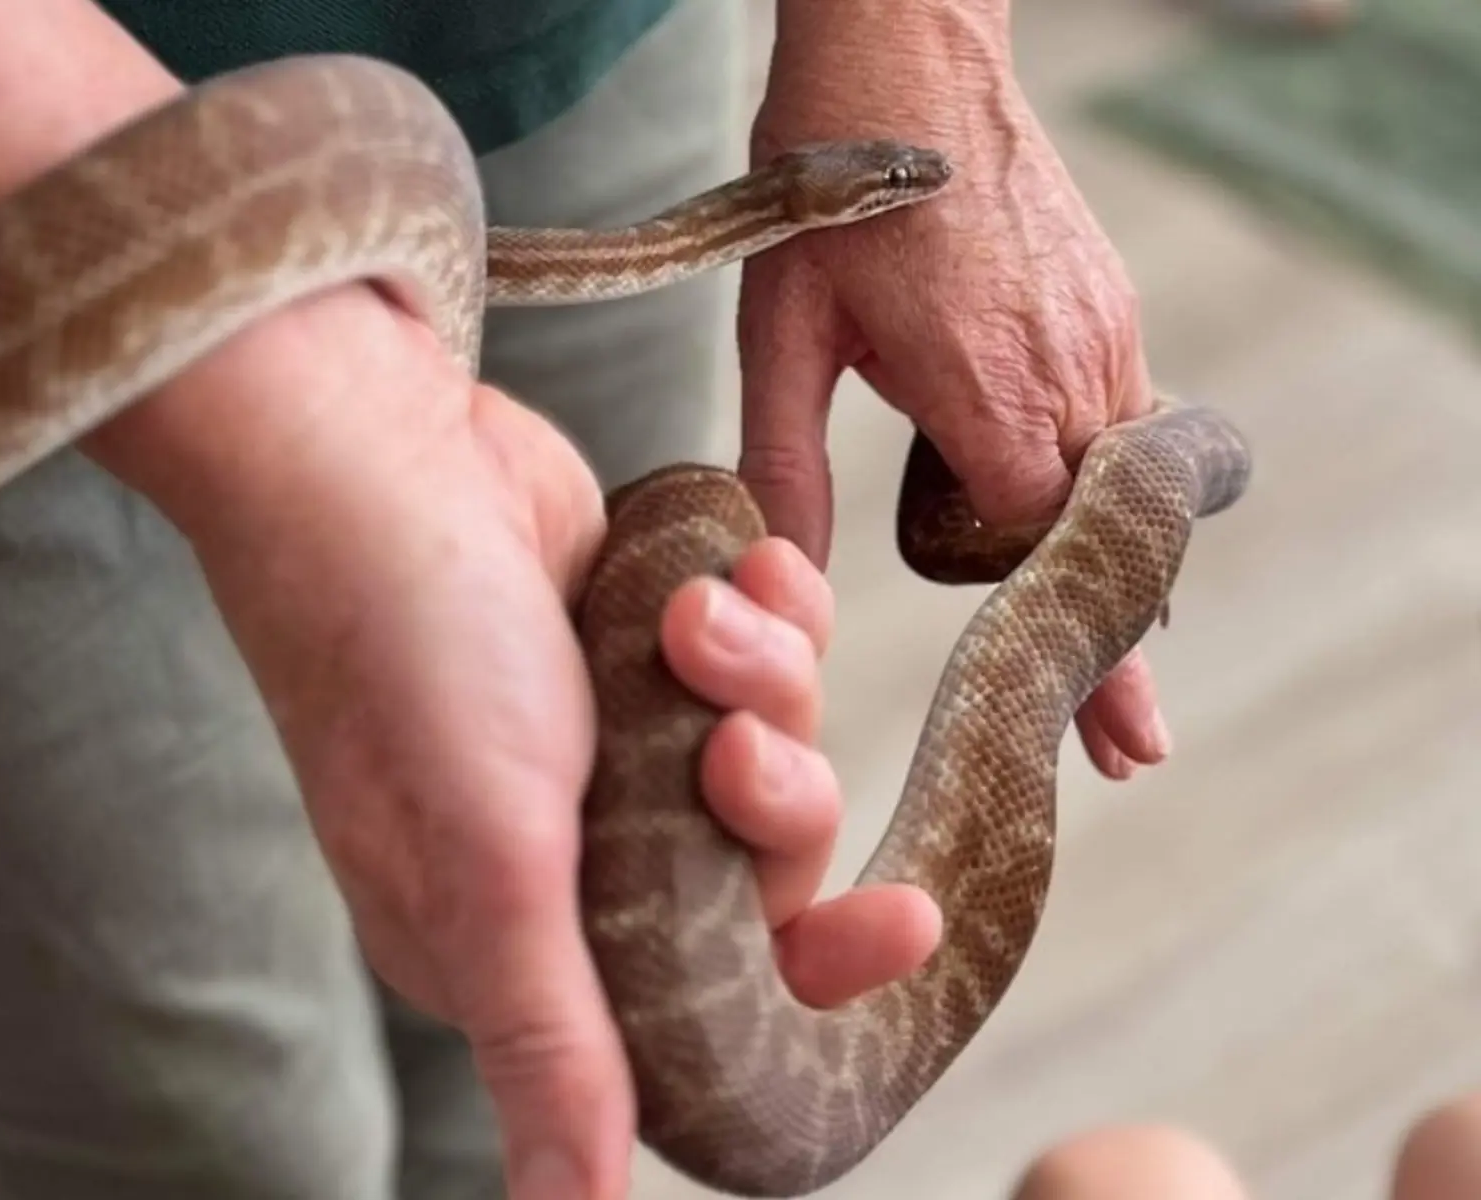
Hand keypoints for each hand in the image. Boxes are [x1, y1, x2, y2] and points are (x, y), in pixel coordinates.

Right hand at [95, 292, 936, 1199]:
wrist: (372, 452)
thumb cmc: (409, 661)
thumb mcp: (488, 866)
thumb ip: (551, 1048)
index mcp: (511, 931)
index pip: (695, 1005)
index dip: (804, 969)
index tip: (900, 924)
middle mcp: (563, 843)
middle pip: (754, 864)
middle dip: (771, 790)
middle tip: (735, 732)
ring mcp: (604, 731)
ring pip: (767, 744)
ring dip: (763, 680)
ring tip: (701, 614)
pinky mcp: (636, 636)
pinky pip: (757, 649)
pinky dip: (763, 610)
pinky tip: (735, 563)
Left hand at [737, 0, 1169, 779]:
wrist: (904, 58)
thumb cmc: (828, 192)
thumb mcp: (782, 332)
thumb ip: (784, 461)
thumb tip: (775, 576)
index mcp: (987, 389)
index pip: (1041, 548)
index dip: (1049, 637)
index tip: (1077, 721)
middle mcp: (1069, 370)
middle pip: (1105, 540)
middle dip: (1114, 643)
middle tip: (1130, 745)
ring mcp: (1104, 333)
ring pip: (1125, 484)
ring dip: (1121, 570)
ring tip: (1124, 665)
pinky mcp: (1111, 305)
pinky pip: (1129, 421)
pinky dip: (1114, 488)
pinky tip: (1097, 528)